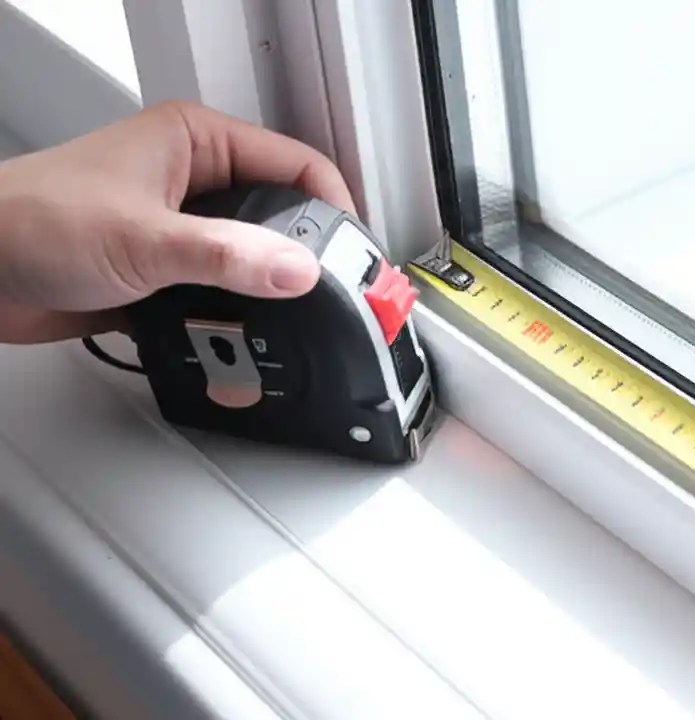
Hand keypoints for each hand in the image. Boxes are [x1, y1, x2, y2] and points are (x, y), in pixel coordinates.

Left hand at [0, 100, 355, 342]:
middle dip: (303, 259)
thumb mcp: (144, 238)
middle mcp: (195, 179)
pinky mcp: (167, 270)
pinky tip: (238, 332)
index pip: (299, 164)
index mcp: (198, 141)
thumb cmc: (28, 221)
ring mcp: (182, 227)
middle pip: (284, 217)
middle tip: (328, 296)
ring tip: (284, 321)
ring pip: (254, 261)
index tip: (355, 257)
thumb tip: (299, 271)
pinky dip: (233, 316)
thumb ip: (228, 257)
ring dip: (265, 294)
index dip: (335, 210)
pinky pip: (222, 293)